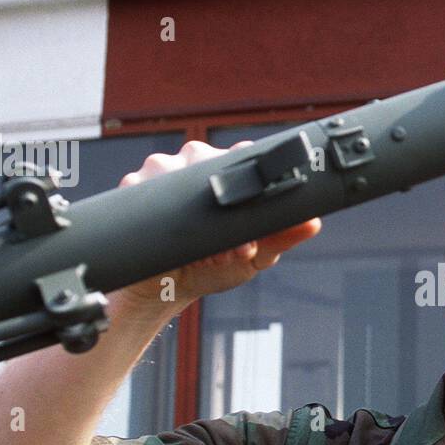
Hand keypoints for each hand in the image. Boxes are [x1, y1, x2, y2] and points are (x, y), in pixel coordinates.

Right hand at [113, 140, 321, 312]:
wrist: (163, 291)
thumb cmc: (210, 266)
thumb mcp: (254, 256)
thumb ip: (281, 236)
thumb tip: (313, 222)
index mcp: (225, 171)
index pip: (244, 152)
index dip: (252, 173)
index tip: (257, 204)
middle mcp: (193, 163)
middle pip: (207, 157)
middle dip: (222, 201)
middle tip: (235, 246)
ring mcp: (160, 172)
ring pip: (175, 170)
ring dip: (193, 214)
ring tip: (210, 253)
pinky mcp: (132, 188)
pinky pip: (146, 189)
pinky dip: (164, 220)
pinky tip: (176, 244)